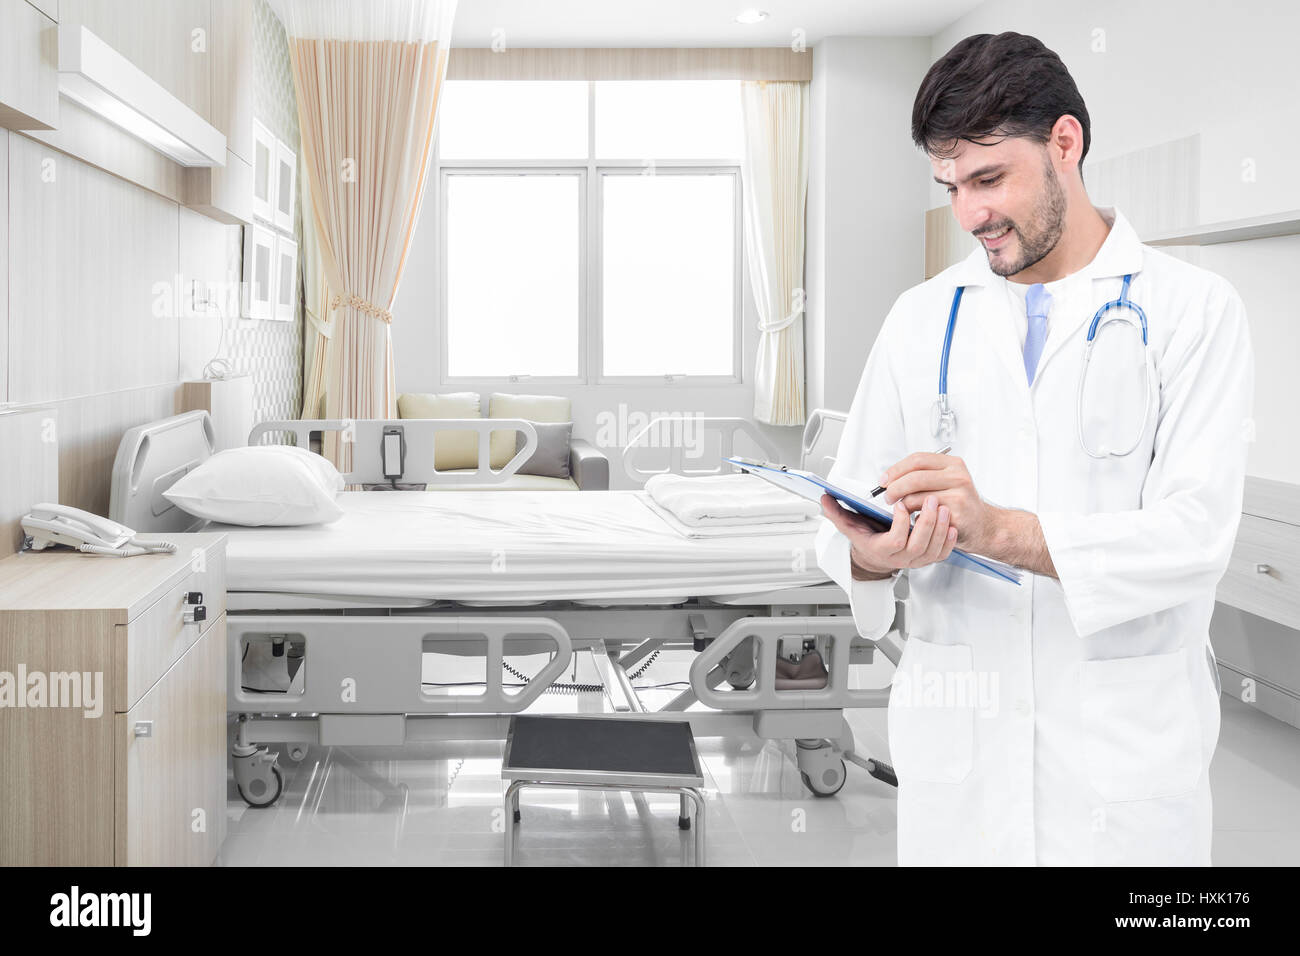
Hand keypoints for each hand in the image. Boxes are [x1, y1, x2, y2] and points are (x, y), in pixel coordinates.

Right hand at [819, 493, 957, 576]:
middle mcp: (901, 558)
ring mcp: (916, 560)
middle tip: (931, 499)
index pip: (896, 540)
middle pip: (919, 545)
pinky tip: (951, 524)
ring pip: (933, 549)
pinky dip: (949, 540)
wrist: (876, 558)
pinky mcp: (928, 558)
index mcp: (883, 550)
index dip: (902, 523)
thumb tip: (824, 498)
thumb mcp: (849, 527)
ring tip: (943, 507)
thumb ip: (836, 513)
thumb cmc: (866, 540)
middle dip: (927, 522)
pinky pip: (942, 554)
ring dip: (941, 528)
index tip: (901, 504)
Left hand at [878, 453, 996, 552]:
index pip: (917, 459)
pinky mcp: (956, 513)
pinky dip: (914, 517)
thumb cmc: (959, 503)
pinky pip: (923, 514)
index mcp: (953, 464)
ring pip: (916, 496)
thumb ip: (922, 475)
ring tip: (901, 508)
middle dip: (894, 487)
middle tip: (887, 497)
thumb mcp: (945, 481)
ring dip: (902, 504)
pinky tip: (914, 518)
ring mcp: (959, 494)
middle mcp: (958, 476)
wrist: (982, 525)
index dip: (896, 469)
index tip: (884, 480)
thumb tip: (889, 478)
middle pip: (914, 476)